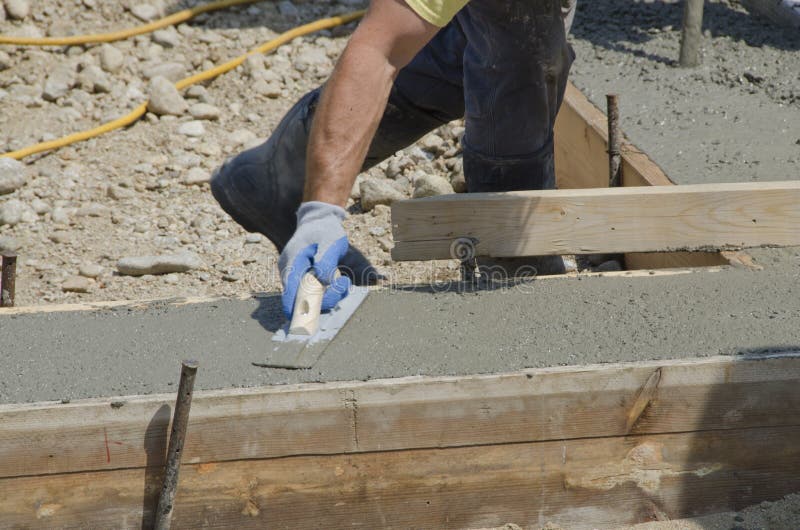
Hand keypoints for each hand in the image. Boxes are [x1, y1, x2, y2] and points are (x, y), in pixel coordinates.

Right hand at [278, 202, 351, 318]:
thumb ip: (327, 261)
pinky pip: (314, 294)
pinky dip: (329, 293)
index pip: (290, 293)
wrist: (319, 222)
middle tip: (344, 284)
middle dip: (325, 299)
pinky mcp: (303, 281)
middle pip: (301, 300)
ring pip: (309, 299)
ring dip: (330, 296)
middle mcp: (290, 273)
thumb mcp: (330, 241)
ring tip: (345, 281)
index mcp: (292, 262)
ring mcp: (295, 277)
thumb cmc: (325, 230)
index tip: (313, 319)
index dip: (298, 310)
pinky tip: (341, 283)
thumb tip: (323, 282)